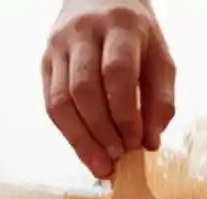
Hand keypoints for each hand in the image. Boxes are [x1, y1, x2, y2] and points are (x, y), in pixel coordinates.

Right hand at [41, 0, 176, 177]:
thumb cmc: (136, 36)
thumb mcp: (160, 58)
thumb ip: (161, 99)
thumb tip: (151, 142)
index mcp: (120, 26)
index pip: (116, 73)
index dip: (124, 113)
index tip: (135, 142)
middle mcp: (83, 32)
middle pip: (84, 89)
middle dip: (102, 131)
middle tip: (118, 157)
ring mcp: (59, 46)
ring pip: (61, 100)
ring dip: (81, 139)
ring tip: (101, 164)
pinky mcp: (45, 61)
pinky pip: (50, 103)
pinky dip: (68, 132)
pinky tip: (85, 150)